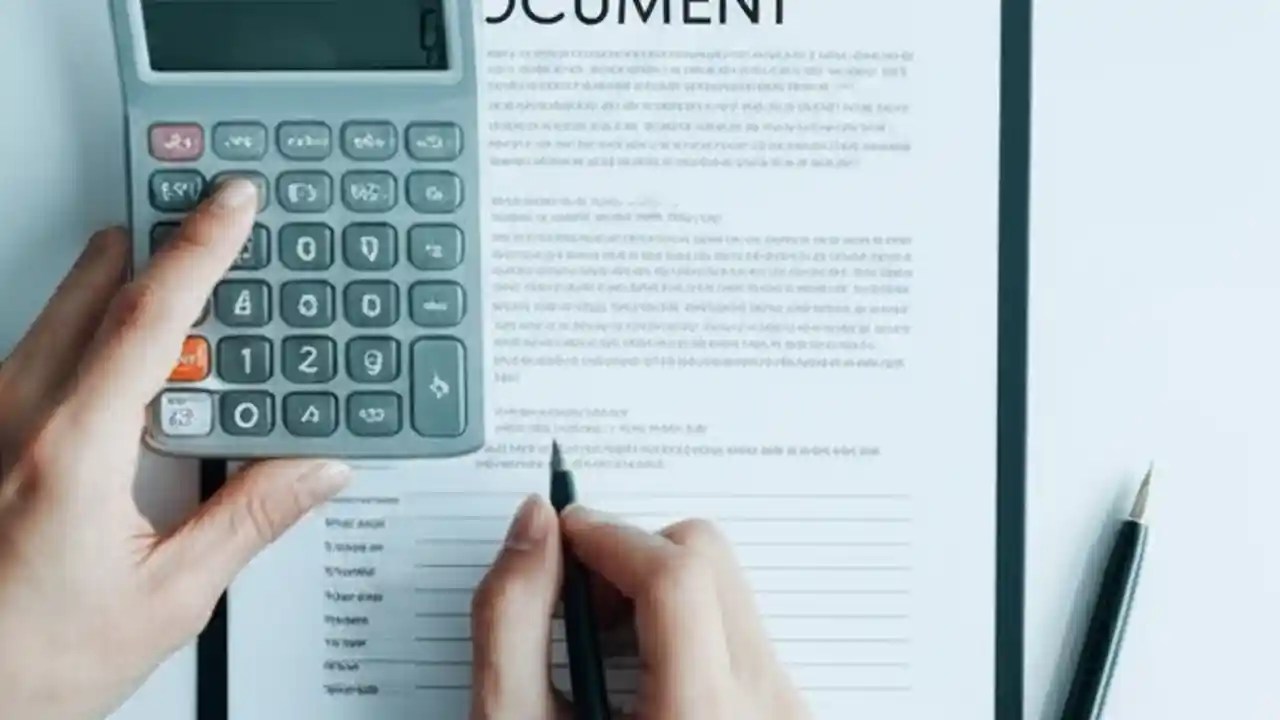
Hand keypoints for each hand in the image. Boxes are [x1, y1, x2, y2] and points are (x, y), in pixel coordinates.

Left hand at [0, 180, 350, 719]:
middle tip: (219, 222)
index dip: (199, 248)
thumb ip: (250, 518)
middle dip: (160, 244)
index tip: (232, 200)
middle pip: (93, 285)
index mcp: (70, 452)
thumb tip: (317, 467)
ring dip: (127, 287)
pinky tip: (137, 363)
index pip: (145, 318)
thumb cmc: (32, 663)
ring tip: (191, 291)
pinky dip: (98, 328)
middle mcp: (14, 417)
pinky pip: (45, 348)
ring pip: (62, 309)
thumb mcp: (168, 599)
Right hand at [469, 497, 809, 718]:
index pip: (676, 573)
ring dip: (659, 598)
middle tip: (575, 611)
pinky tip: (645, 687)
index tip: (558, 535)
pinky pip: (743, 634)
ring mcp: (789, 716)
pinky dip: (689, 633)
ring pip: (728, 592)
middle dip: (631, 561)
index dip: (606, 535)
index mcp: (699, 719)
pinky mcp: (790, 717)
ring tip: (607, 661)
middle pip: (708, 563)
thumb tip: (535, 527)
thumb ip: (512, 622)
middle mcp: (766, 710)